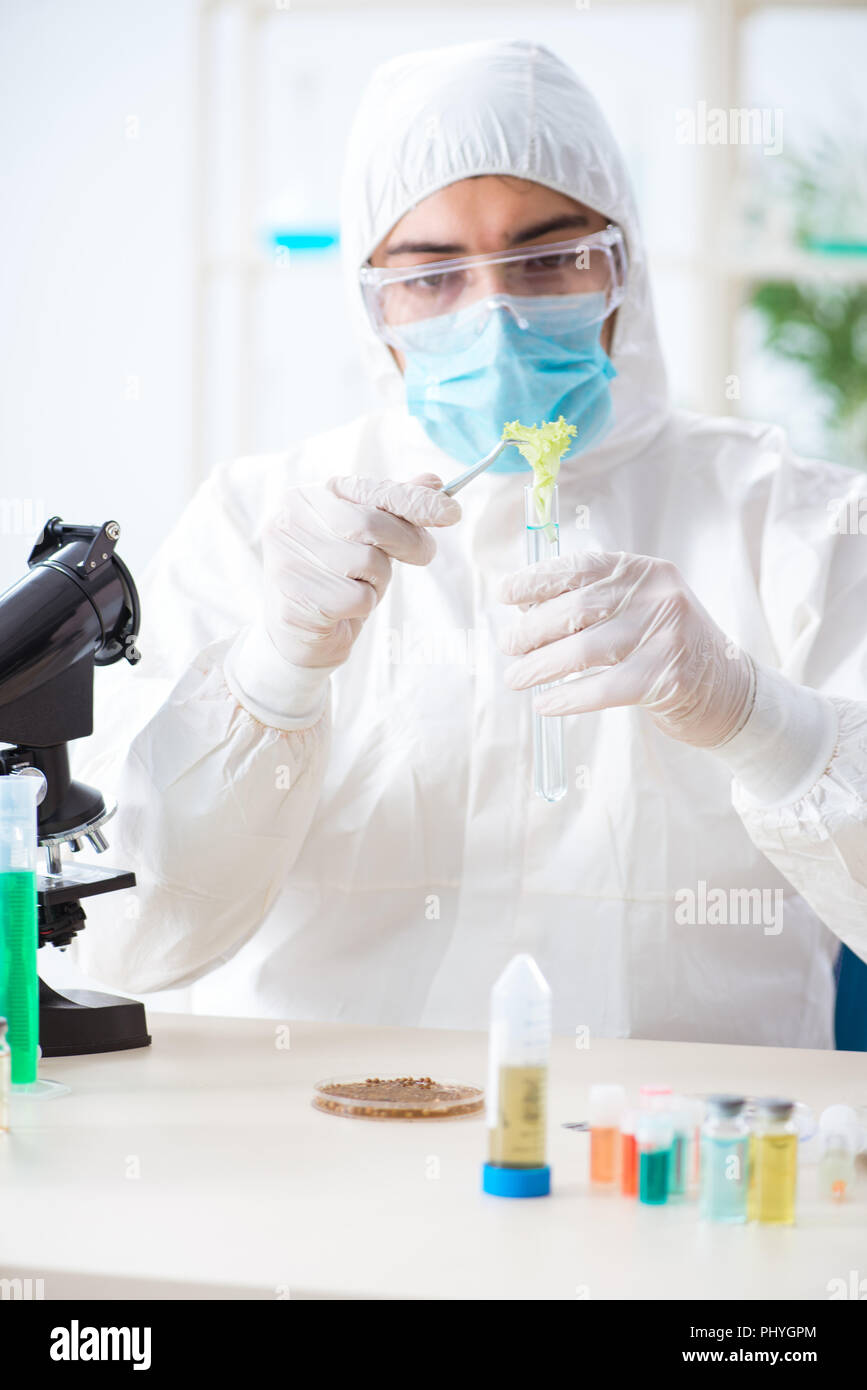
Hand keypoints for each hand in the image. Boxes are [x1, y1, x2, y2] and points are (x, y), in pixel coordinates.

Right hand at [263, 474, 460, 668]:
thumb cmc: (336, 580)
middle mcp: (290, 521)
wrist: (300, 637)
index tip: (452, 511)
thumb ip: (394, 509)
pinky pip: (359, 598)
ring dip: (379, 580)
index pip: (368, 490)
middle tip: (423, 555)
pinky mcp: (296, 598)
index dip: (414, 500)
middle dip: (408, 540)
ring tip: (358, 586)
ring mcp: (288, 559)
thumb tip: (433, 481)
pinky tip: (342, 609)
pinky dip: (364, 606)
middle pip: (371, 523)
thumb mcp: (367, 541)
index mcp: (307, 497)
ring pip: (368, 562)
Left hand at [498, 551, 753, 747]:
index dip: (537, 579)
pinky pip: (602, 688)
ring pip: (583, 649)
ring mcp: (666, 635)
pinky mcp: (667, 677)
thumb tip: (525, 608)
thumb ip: (594, 601)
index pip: (580, 567)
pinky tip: (545, 704)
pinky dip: (566, 698)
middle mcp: (657, 596)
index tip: (504, 594)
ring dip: (540, 666)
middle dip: (531, 630)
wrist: (727, 690)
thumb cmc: (666, 647)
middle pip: (576, 609)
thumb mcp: (639, 608)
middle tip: (508, 647)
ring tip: (516, 678)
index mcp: (644, 571)